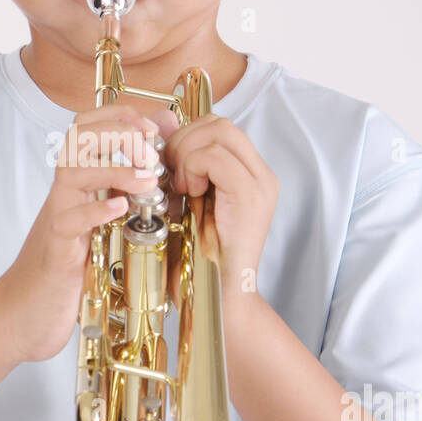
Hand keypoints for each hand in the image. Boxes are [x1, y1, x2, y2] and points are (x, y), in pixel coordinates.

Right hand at [0, 102, 162, 361]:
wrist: (25, 314)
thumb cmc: (70, 267)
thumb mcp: (101, 221)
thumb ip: (126, 183)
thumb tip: (158, 146)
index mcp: (75, 182)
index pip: (87, 125)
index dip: (119, 115)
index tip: (152, 126)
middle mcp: (63, 193)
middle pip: (78, 138)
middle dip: (119, 133)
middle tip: (152, 150)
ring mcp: (57, 218)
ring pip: (74, 173)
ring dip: (114, 169)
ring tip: (148, 179)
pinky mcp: (57, 249)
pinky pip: (71, 220)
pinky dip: (96, 210)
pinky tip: (120, 209)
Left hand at [156, 111, 278, 305]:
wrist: (216, 298)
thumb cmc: (195, 258)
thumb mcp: (180, 201)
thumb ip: (176, 164)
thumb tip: (161, 122)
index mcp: (247, 174)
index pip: (218, 126)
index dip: (186, 136)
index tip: (168, 166)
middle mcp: (260, 174)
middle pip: (219, 123)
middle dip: (184, 141)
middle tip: (171, 175)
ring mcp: (260, 184)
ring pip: (219, 132)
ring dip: (188, 154)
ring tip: (182, 187)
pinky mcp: (252, 196)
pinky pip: (216, 158)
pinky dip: (194, 169)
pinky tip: (189, 195)